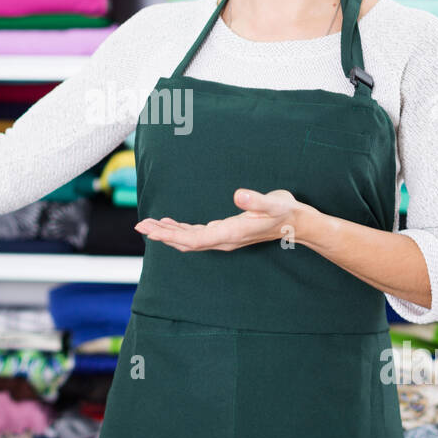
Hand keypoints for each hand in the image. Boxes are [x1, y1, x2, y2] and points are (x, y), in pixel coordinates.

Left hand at [134, 188, 306, 251]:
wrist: (297, 223)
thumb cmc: (285, 212)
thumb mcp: (273, 203)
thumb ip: (256, 200)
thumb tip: (238, 195)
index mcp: (231, 233)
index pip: (194, 239)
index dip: (171, 236)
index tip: (151, 232)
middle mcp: (224, 239)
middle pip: (187, 242)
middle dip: (162, 235)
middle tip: (140, 225)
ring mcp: (224, 237)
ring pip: (189, 240)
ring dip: (168, 233)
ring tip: (148, 225)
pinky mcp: (225, 232)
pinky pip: (197, 235)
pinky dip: (180, 231)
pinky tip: (169, 223)